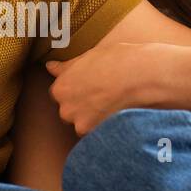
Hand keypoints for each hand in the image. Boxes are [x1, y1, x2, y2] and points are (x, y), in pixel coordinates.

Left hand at [45, 42, 161, 134]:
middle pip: (70, 111)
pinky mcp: (96, 134)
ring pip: (83, 124)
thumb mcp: (89, 57)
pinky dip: (105, 127)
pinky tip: (117, 115)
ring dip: (94, 118)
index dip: (78, 90)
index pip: (61, 94)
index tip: (93, 87)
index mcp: (60, 87)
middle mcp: (64, 108)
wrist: (141, 77)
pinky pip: (97, 134)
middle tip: (104, 96)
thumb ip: (66, 67)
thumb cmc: (118, 62)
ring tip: (113, 105)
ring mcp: (79, 123)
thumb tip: (49, 67)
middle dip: (83, 106)